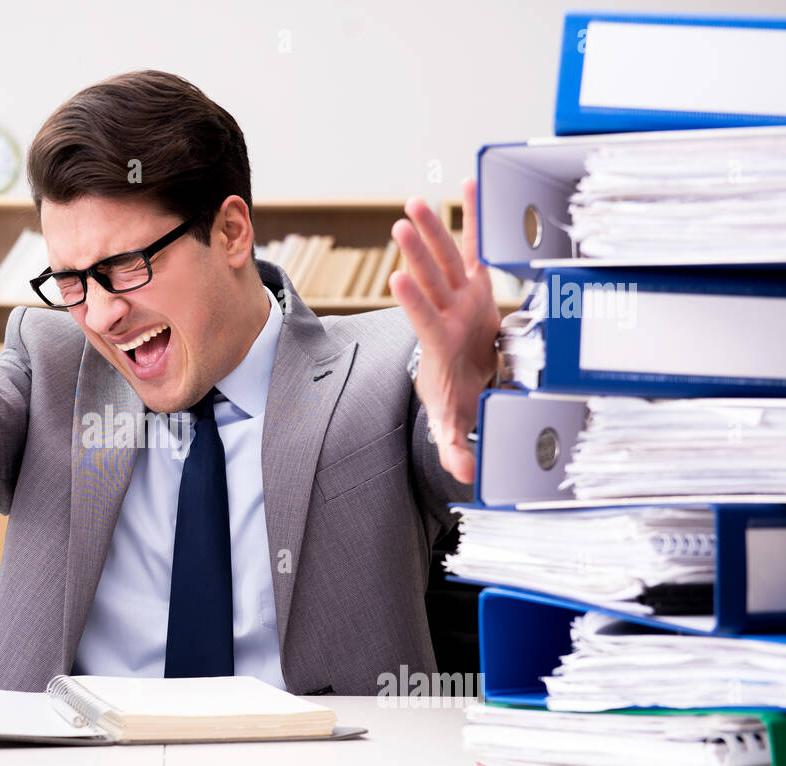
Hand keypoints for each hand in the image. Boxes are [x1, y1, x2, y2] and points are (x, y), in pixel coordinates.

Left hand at [389, 178, 499, 483]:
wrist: (466, 380)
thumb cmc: (460, 397)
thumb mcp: (456, 421)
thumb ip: (457, 445)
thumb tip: (464, 472)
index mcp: (443, 344)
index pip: (424, 320)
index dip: (413, 301)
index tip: (396, 278)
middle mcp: (448, 313)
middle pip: (430, 280)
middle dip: (418, 253)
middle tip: (401, 224)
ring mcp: (460, 296)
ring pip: (446, 258)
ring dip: (434, 229)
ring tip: (416, 201)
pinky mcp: (477, 284)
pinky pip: (475, 246)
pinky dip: (473, 216)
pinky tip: (468, 184)